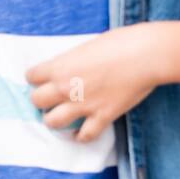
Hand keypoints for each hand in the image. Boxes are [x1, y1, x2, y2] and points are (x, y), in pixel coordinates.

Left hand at [25, 24, 163, 142]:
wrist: (149, 55)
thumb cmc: (123, 42)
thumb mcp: (89, 45)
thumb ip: (75, 60)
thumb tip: (73, 68)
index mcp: (60, 66)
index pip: (31, 76)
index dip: (37, 77)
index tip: (45, 77)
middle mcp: (66, 87)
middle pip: (36, 101)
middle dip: (43, 99)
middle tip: (53, 97)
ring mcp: (83, 105)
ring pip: (52, 122)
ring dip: (56, 119)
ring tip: (64, 116)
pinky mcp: (103, 116)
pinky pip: (85, 135)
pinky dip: (81, 136)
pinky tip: (81, 132)